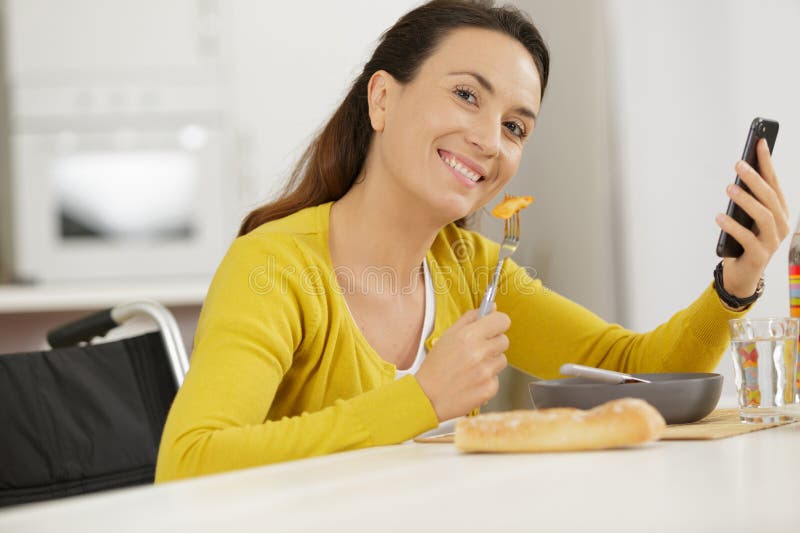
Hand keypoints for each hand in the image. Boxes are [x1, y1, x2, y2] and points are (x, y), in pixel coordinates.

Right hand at [415, 304, 509, 420]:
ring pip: (502, 360)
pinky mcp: (489, 389)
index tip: (493, 327)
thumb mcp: (448, 335)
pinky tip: (471, 381)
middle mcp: (480, 352)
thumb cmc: (436, 365)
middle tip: (477, 351)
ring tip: (471, 368)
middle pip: (504, 340)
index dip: (498, 323)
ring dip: (490, 362)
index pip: (502, 320)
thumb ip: (470, 318)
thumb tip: (492, 307)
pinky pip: (497, 379)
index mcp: (469, 335)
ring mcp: (486, 372)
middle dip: (493, 344)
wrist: (427, 396)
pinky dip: (487, 380)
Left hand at [715, 138, 790, 297]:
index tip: (759, 143)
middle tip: (738, 164)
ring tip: (728, 188)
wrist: (742, 275)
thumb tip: (740, 172)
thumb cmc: (743, 241)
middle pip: (770, 197)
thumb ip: (748, 200)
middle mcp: (781, 225)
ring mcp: (772, 242)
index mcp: (780, 212)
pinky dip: (732, 226)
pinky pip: (746, 237)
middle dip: (755, 178)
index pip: (775, 183)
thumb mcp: (746, 218)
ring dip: (745, 200)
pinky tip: (719, 216)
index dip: (767, 163)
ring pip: (763, 215)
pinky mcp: (759, 256)